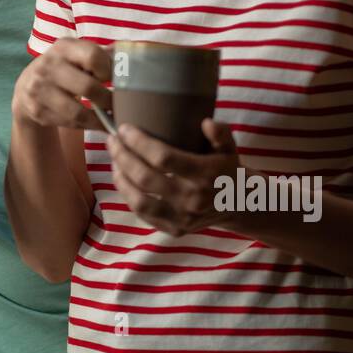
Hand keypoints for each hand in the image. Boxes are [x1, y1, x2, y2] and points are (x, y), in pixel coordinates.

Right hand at [13, 37, 111, 130]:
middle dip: (107, 100)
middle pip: (88, 87)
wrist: (27, 86)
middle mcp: (48, 65)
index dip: (107, 70)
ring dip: (99, 119)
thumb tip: (132, 57)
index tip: (111, 78)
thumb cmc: (64, 68)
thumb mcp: (76, 55)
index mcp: (63, 47)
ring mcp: (40, 89)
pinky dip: (87, 126)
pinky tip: (96, 124)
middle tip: (117, 105)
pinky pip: (70, 123)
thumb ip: (102, 55)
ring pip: (78, 112)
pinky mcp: (38, 110)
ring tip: (111, 119)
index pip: (93, 56)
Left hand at [105, 118, 241, 236]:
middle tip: (112, 140)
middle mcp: (193, 199)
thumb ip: (220, 133)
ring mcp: (183, 218)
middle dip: (122, 156)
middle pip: (145, 178)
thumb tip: (206, 122)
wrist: (239, 205)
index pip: (163, 158)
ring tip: (114, 160)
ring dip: (120, 178)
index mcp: (206, 175)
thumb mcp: (229, 147)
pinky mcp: (175, 230)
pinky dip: (128, 196)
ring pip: (139, 201)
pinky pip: (143, 215)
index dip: (139, 142)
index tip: (124, 128)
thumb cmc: (227, 169)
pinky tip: (123, 179)